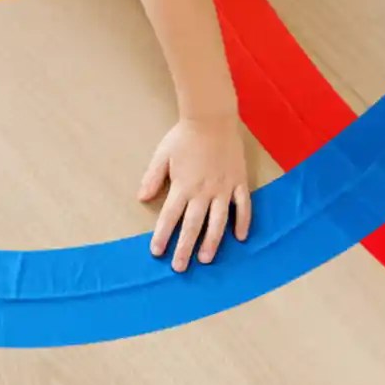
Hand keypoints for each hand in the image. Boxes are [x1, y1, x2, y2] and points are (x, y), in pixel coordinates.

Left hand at [138, 116, 251, 271]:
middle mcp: (203, 191)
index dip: (162, 235)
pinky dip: (243, 222)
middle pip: (192, 225)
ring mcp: (223, 188)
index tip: (157, 252)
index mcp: (183, 186)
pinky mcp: (239, 182)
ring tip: (206, 259)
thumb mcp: (162, 155)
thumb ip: (152, 178)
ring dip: (212, 242)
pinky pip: (243, 206)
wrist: (212, 117)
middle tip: (180, 268)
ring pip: (218, 221)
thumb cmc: (185, 136)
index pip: (169, 217)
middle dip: (185, 248)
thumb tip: (141, 198)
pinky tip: (240, 238)